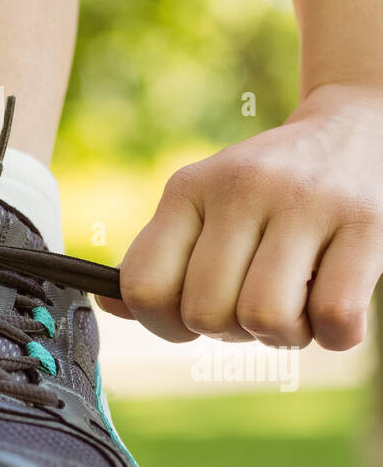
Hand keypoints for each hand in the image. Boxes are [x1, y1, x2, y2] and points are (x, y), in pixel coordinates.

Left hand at [97, 83, 382, 350]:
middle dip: (231, 331)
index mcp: (188, 187)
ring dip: (283, 336)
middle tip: (256, 302)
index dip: (163, 325)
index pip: (143, 287)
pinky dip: (334, 335)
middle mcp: (242, 187)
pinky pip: (334, 321)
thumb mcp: (206, 204)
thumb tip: (110, 308)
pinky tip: (333, 305)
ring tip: (296, 304)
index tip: (193, 318)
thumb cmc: (270, 192)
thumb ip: (161, 256)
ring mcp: (305, 201)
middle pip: (206, 314)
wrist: (358, 130)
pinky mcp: (366, 221)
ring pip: (266, 320)